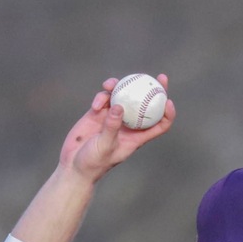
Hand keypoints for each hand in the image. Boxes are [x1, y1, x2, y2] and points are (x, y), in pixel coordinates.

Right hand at [58, 75, 174, 183]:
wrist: (74, 164)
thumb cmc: (93, 162)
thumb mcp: (104, 146)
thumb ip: (111, 127)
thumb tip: (119, 107)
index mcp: (136, 137)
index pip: (159, 124)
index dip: (167, 113)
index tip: (168, 100)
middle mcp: (127, 125)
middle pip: (145, 105)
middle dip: (153, 90)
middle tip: (158, 77)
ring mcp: (113, 118)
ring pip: (123, 96)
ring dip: (120, 87)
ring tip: (110, 85)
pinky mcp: (98, 113)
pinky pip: (104, 99)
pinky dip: (101, 98)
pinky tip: (96, 104)